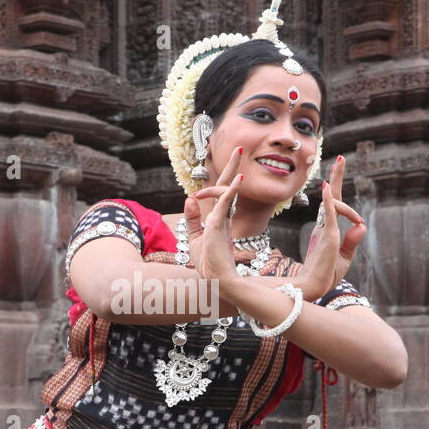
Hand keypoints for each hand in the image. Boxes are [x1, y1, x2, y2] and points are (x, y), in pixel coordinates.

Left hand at [183, 145, 243, 281]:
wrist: (215, 280)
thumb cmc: (207, 262)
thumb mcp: (194, 237)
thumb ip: (192, 218)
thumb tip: (189, 198)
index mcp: (220, 219)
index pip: (220, 195)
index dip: (212, 187)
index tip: (196, 195)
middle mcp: (225, 216)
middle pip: (229, 186)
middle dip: (233, 167)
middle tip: (239, 148)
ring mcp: (223, 219)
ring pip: (227, 190)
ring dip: (232, 170)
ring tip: (238, 152)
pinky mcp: (220, 225)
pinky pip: (226, 202)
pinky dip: (230, 189)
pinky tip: (238, 178)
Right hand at [300, 155, 365, 300]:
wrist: (314, 288)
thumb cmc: (326, 276)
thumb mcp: (344, 257)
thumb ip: (352, 241)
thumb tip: (362, 224)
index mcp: (327, 230)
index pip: (334, 206)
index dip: (344, 200)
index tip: (358, 218)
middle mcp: (324, 226)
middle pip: (332, 197)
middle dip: (337, 176)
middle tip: (341, 158)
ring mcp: (325, 230)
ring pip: (334, 203)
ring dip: (338, 182)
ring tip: (340, 162)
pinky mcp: (327, 236)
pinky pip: (329, 214)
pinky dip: (329, 199)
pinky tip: (329, 184)